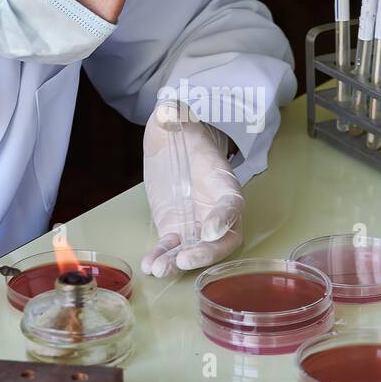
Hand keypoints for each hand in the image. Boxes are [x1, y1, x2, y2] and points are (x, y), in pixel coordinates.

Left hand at [141, 101, 243, 277]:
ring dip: (177, 262)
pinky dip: (162, 257)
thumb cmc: (183, 128)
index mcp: (224, 183)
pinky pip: (171, 247)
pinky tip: (149, 265)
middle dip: (203, 253)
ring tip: (159, 269)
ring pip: (193, 248)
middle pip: (220, 239)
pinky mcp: (175, 227)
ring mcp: (195, 221)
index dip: (224, 219)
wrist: (172, 139)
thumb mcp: (180, 118)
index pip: (232, 205)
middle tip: (184, 259)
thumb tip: (167, 112)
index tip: (210, 230)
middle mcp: (215, 209)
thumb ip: (176, 118)